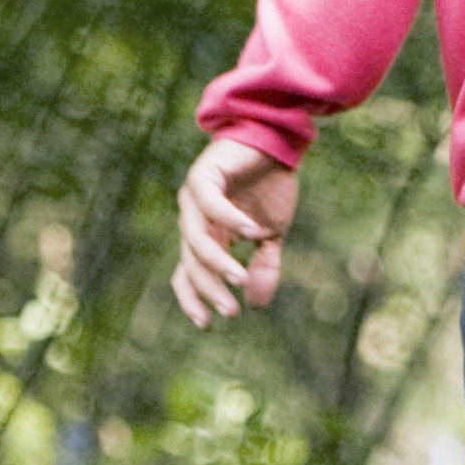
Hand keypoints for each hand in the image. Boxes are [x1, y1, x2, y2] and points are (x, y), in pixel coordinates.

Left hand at [172, 136, 298, 326]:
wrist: (276, 140)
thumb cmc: (271, 184)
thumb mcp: (272, 233)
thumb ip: (264, 266)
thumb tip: (256, 304)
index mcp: (208, 234)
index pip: (188, 273)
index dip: (193, 298)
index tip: (206, 324)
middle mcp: (195, 219)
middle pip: (191, 263)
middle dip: (209, 289)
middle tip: (229, 311)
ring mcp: (195, 198)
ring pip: (197, 239)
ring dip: (217, 262)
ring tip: (240, 279)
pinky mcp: (204, 176)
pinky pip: (211, 204)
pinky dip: (231, 219)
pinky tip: (253, 232)